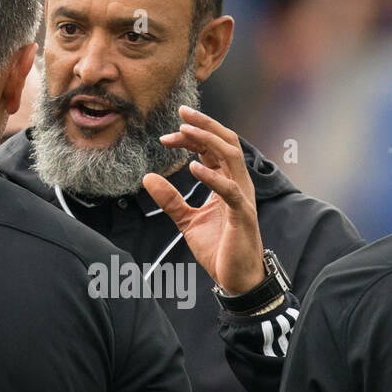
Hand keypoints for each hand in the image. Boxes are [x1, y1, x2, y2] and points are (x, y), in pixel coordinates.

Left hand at [145, 105, 265, 293]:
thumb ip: (171, 200)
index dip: (193, 137)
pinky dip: (212, 177)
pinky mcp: (243, 216)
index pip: (213, 150)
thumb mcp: (187, 221)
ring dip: (208, 141)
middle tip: (182, 112)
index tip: (168, 133)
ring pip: (231, 158)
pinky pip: (230, 191)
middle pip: (226, 143)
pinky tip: (193, 168)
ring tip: (186, 132)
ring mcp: (243, 199)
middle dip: (204, 126)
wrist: (237, 280)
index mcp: (228, 184)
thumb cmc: (219, 249)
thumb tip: (148, 178)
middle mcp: (239, 185)